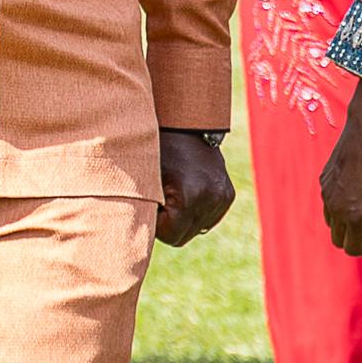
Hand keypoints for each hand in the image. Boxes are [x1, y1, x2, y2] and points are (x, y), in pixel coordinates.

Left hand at [154, 128, 237, 248]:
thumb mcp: (145, 177)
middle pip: (183, 236)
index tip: (149, 206)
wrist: (186, 125)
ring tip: (172, 195)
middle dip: (168, 225)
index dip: (156, 224)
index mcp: (189, 195)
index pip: (170, 235)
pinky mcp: (227, 195)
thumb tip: (134, 235)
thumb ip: (143, 206)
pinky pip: (208, 219)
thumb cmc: (158, 149)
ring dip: (182, 220)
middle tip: (158, 202)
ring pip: (196, 230)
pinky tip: (186, 194)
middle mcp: (211, 198)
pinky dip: (195, 213)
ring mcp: (222, 197)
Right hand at [319, 82, 361, 257]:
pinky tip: (356, 189)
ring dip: (346, 223)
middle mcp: (335, 208)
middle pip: (338, 240)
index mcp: (355, 215)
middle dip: (355, 239)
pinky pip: (329, 204)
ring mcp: (326, 194)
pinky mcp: (323, 180)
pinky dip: (340, 206)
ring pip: (332, 222)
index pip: (353, 248)